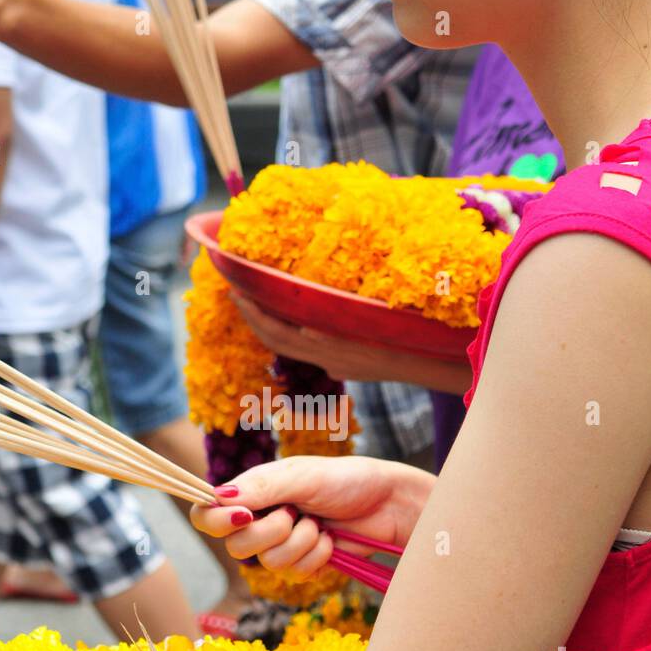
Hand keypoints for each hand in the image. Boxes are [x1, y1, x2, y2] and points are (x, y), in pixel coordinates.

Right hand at [190, 454, 433, 580]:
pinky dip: (316, 556)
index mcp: (253, 493)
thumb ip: (261, 487)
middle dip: (269, 533)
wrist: (390, 505)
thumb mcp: (302, 475)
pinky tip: (330, 541)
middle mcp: (261, 520)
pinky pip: (294, 575)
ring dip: (300, 543)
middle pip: (235, 546)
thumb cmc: (348, 480)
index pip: (208, 515)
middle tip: (294, 513)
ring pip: (268, 564)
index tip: (244, 515)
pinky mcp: (304, 566)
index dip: (216, 521)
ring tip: (319, 524)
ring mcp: (282, 545)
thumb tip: (219, 496)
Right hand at [231, 292, 471, 391]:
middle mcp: (321, 355)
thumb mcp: (357, 361)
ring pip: (286, 336)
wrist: (419, 361)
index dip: (254, 320)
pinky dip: (297, 327)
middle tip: (231, 289)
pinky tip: (283, 309)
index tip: (238, 297)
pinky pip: (315, 336)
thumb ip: (335, 352)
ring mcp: (332, 350)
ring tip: (245, 291)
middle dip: (249, 313)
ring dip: (261, 315)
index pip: (277, 339)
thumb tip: (315, 334)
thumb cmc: (392, 355)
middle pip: (274, 337)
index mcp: (322, 357)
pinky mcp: (346, 344)